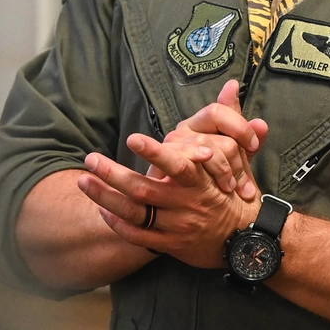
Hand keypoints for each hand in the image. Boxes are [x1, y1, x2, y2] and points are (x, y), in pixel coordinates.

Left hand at [78, 133, 260, 267]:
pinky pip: (139, 236)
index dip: (155, 153)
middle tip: (91, 159)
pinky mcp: (171, 245)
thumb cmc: (236, 192)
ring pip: (136, 213)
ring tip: (84, 181)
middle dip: (114, 175)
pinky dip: (119, 225)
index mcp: (202, 182)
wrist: (246, 239)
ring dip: (106, 198)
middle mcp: (187, 204)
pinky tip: (102, 211)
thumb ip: (230, 121)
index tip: (132, 138)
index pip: (178, 166)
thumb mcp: (238, 157)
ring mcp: (177, 227)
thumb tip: (231, 84)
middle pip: (144, 190)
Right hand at [165, 80, 268, 200]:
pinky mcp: (160, 164)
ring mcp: (171, 145)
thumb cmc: (211, 183)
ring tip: (230, 188)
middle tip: (244, 185)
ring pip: (204, 144)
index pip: (219, 110)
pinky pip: (184, 160)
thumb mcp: (235, 162)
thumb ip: (248, 141)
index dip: (240, 126)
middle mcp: (184, 129)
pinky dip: (199, 163)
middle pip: (213, 129)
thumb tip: (262, 123)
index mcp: (200, 123)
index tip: (254, 146)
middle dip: (235, 159)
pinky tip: (212, 171)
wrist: (185, 212)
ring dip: (223, 169)